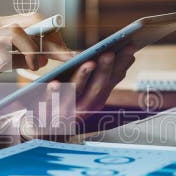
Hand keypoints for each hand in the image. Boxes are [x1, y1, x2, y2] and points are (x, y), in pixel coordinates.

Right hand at [0, 14, 74, 91]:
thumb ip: (17, 58)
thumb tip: (42, 60)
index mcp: (0, 26)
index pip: (34, 20)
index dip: (54, 34)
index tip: (67, 52)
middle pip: (35, 19)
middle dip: (54, 38)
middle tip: (65, 58)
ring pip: (24, 29)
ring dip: (37, 49)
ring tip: (37, 67)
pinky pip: (11, 44)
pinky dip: (23, 55)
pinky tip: (24, 68)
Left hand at [17, 45, 135, 139]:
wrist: (45, 127)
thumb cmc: (69, 103)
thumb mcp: (90, 91)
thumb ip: (104, 77)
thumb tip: (129, 56)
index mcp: (96, 99)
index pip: (112, 80)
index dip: (121, 65)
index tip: (130, 47)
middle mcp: (85, 108)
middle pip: (97, 89)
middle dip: (104, 71)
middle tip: (109, 53)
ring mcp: (67, 112)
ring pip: (76, 94)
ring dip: (83, 79)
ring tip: (89, 63)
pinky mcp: (47, 113)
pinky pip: (50, 103)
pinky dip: (54, 94)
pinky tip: (54, 83)